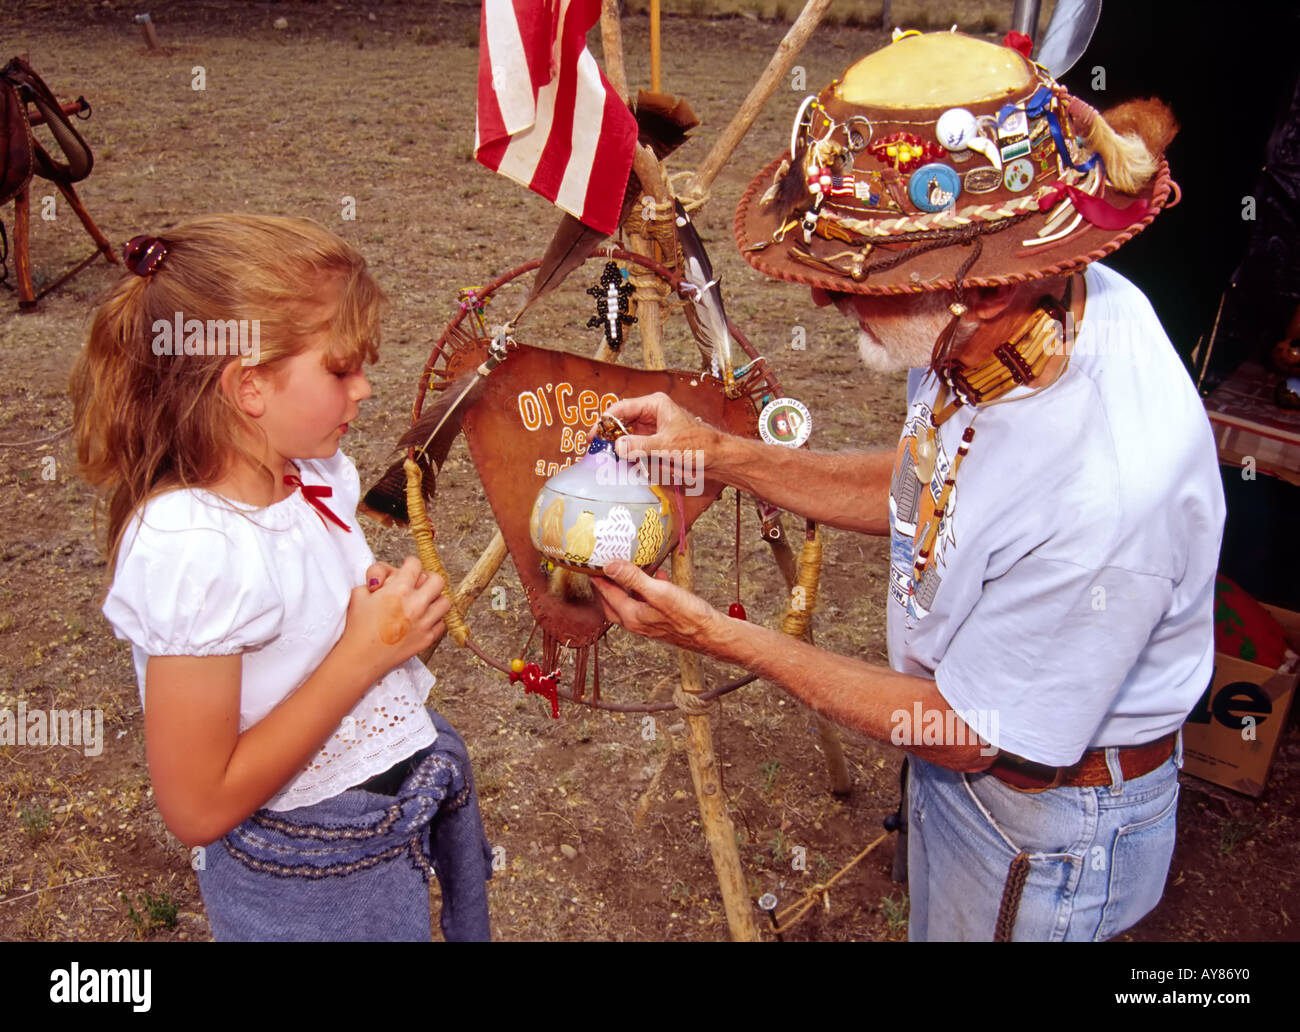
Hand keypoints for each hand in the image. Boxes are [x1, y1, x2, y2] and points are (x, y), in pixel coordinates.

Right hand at [344, 556, 448, 677]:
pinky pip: (442, 623)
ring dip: (435, 599)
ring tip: (424, 602)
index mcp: (399, 590)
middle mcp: (416, 604)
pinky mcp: (427, 639)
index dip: (410, 563)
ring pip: (445, 602)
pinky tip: (423, 620)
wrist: (360, 658)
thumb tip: (385, 578)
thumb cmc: (357, 628)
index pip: (415, 564)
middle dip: (428, 578)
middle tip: (420, 582)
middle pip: (438, 580)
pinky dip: (435, 619)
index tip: (408, 567)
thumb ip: (375, 579)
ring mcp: (424, 622)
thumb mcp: (359, 594)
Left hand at [590, 558, 728, 656]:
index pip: (607, 594)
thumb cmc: (687, 616)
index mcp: (631, 616)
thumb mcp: (659, 592)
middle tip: (600, 570)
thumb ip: (633, 579)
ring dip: (625, 588)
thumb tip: (610, 566)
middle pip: (612, 604)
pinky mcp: (661, 620)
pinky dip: (646, 590)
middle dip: (605, 587)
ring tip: (625, 570)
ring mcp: (649, 623)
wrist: (711, 635)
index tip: (590, 565)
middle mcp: (637, 622)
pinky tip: (658, 576)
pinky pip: (647, 603)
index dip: (598, 578)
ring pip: (629, 603)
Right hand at [602, 393, 718, 465]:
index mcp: (654, 405)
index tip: (594, 433)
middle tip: (594, 447)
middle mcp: (650, 415)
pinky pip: (633, 447)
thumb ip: (642, 445)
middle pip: (621, 421)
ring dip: (615, 446)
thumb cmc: (699, 444)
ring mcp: (650, 430)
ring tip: (602, 457)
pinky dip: (625, 455)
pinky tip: (617, 463)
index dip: (605, 419)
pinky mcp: (652, 444)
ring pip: (625, 436)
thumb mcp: (668, 444)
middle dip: (608, 434)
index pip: (622, 407)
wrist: (716, 458)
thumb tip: (618, 446)